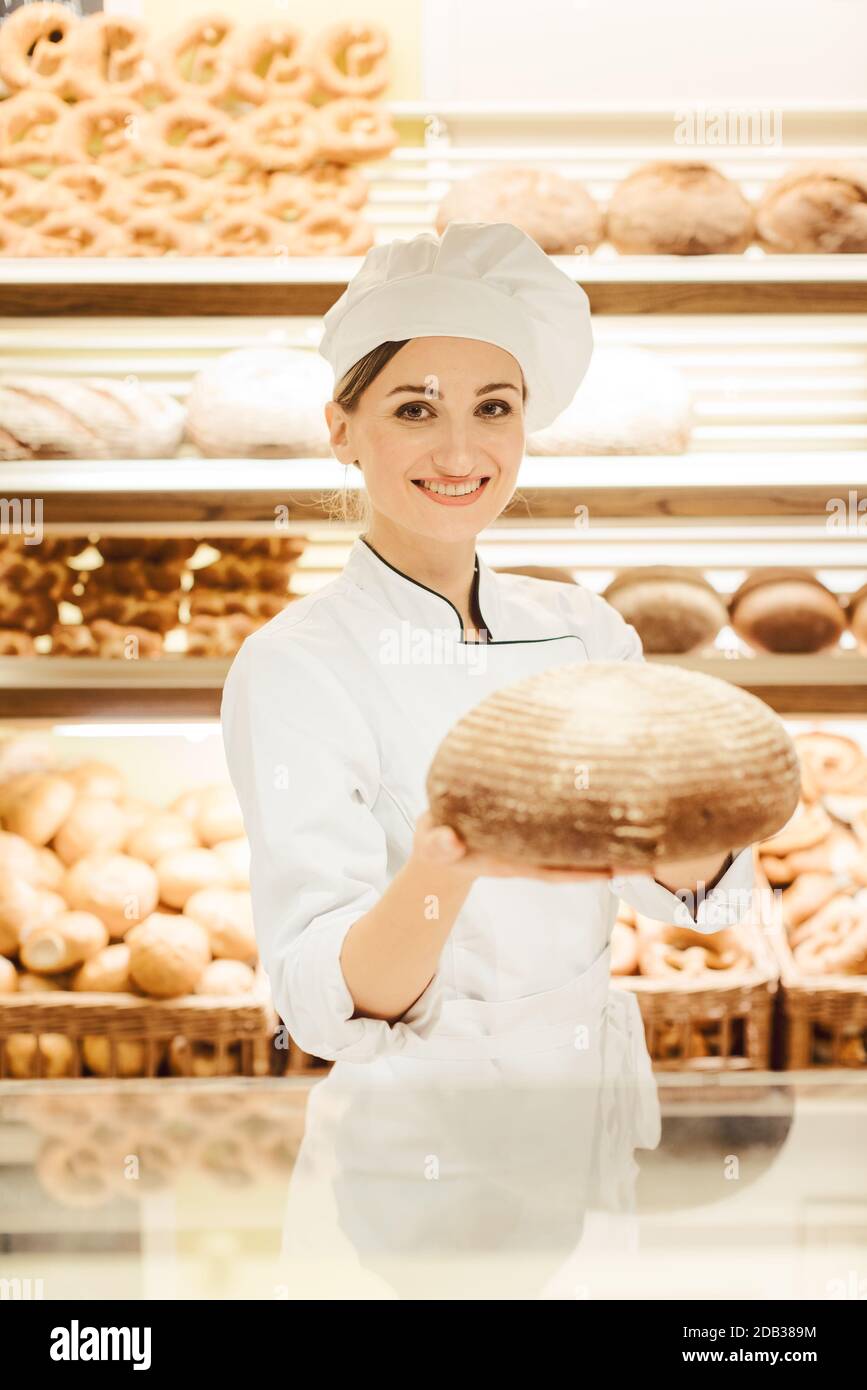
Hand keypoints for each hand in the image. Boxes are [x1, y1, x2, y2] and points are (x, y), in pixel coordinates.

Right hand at [412, 811, 648, 883]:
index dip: (583, 871)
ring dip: (618, 843)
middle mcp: (534, 853)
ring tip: (659, 836)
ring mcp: (540, 841)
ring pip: (585, 843)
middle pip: (581, 858)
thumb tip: (445, 843)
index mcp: (512, 860)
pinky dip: (602, 820)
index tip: (614, 872)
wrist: (444, 838)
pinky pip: (577, 823)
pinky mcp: (542, 823)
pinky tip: (628, 807)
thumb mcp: (434, 843)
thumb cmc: (440, 840)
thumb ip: (437, 844)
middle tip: (656, 857)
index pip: (552, 868)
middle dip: (615, 860)